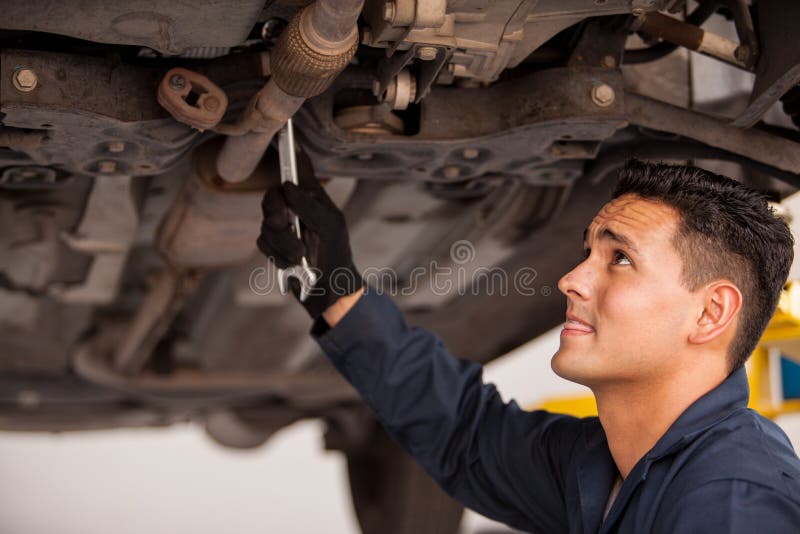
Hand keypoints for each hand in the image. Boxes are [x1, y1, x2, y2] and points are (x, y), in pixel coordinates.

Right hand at [257, 155, 361, 318]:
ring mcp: (282, 227)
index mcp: (312, 198)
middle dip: (277, 214)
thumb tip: (288, 186)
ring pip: (266, 224)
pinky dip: (278, 255)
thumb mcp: (330, 227)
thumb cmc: (335, 254)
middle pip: (272, 197)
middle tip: (286, 225)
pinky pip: (263, 243)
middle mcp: (295, 208)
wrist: (328, 290)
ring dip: (283, 243)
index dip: (291, 150)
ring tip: (301, 257)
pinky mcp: (274, 245)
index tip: (285, 132)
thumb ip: (310, 205)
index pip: (300, 169)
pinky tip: (293, 264)